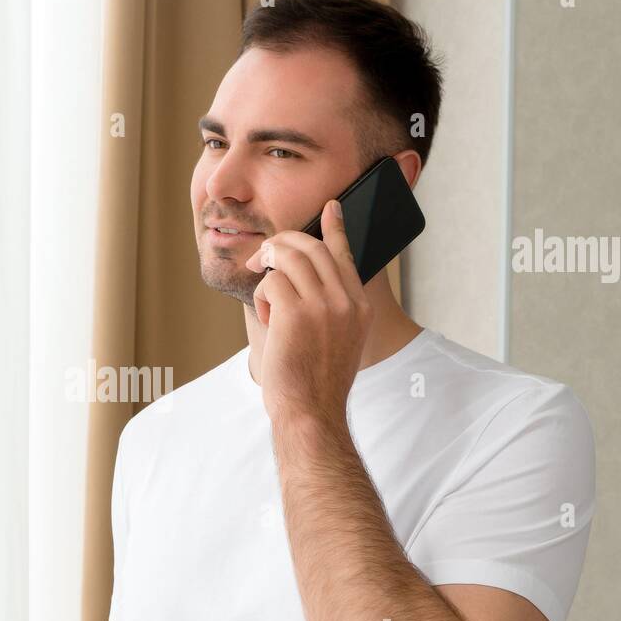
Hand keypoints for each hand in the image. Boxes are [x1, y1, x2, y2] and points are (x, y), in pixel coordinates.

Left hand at [245, 199, 373, 426]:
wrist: (311, 412)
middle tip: (262, 257)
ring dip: (267, 268)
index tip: (331, 207)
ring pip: (288, 258)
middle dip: (281, 245)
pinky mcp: (296, 313)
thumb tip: (302, 277)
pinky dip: (262, 297)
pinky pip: (271, 281)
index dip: (336, 228)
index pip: (345, 255)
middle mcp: (346, 301)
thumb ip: (331, 309)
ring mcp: (324, 306)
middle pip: (311, 248)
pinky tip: (267, 318)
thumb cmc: (315, 383)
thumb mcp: (339, 341)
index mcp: (359, 307)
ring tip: (262, 287)